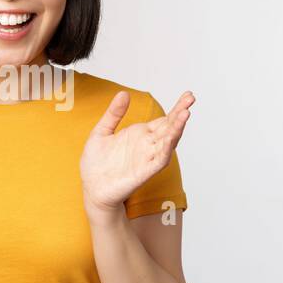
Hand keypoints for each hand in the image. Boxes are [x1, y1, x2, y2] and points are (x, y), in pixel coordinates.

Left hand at [79, 91, 194, 212]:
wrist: (91, 189)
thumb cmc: (96, 164)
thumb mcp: (101, 132)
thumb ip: (114, 114)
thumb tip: (124, 93)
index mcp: (140, 134)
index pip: (164, 119)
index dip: (176, 108)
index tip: (188, 94)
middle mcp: (148, 145)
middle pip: (170, 127)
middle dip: (181, 113)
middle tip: (191, 98)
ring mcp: (147, 158)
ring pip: (168, 142)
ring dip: (177, 129)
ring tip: (185, 113)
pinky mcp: (144, 172)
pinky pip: (159, 160)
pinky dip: (166, 149)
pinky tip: (171, 138)